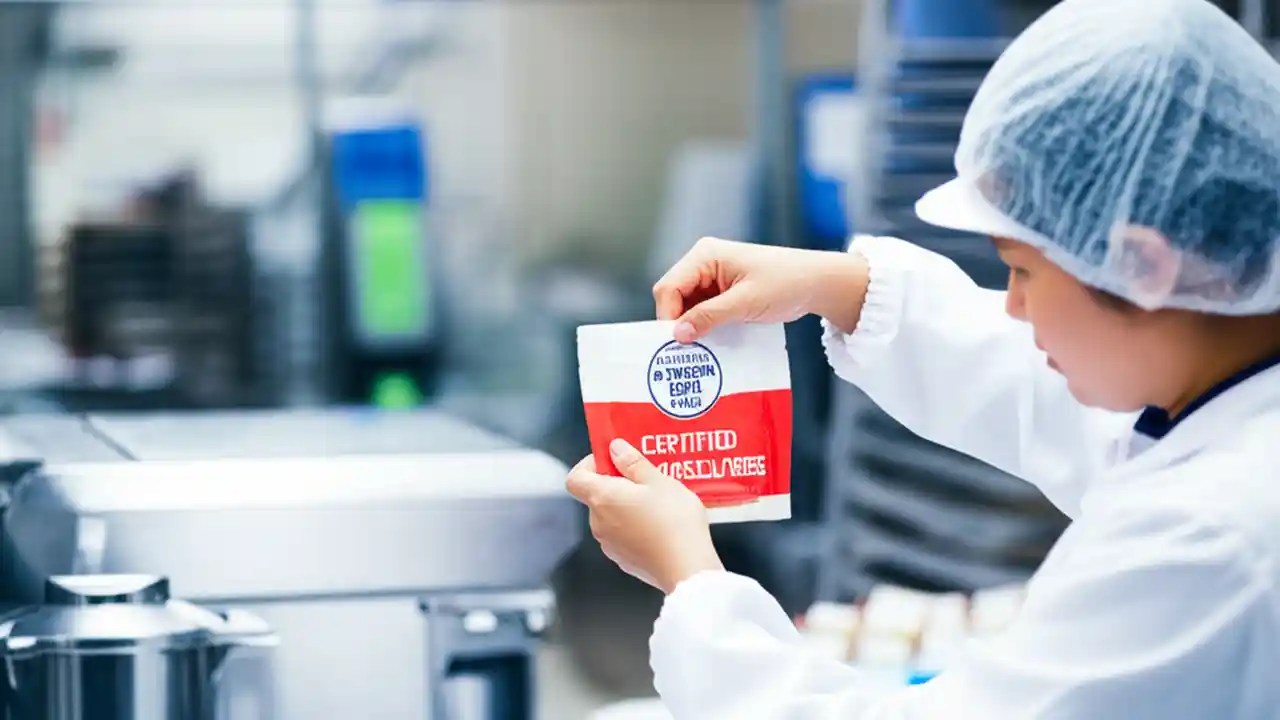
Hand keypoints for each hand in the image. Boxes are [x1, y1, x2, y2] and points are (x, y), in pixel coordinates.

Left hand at [566, 440, 724, 593]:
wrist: (687, 569)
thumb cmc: (674, 521)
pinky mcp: (623, 559)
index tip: (612, 460)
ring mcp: (609, 544)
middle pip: (596, 496)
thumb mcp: (658, 481)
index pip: (575, 478)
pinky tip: (659, 525)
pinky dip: (634, 526)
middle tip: (645, 477)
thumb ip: (633, 462)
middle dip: (616, 483)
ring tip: (657, 501)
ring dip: (627, 505)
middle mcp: (598, 522)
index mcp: (602, 498)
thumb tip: (615, 449)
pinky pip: (622, 535)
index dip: (589, 465)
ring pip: (611, 515)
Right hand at [653, 237, 868, 342]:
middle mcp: (703, 263)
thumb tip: (679, 333)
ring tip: (699, 350)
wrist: (816, 283)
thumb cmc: (786, 283)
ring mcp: (712, 277)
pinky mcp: (721, 292)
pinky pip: (702, 311)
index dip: (668, 316)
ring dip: (691, 327)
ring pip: (686, 307)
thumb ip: (710, 316)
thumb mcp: (746, 302)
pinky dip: (703, 327)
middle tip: (685, 351)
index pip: (669, 287)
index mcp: (705, 255)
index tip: (677, 343)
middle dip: (678, 323)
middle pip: (673, 297)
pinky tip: (711, 342)